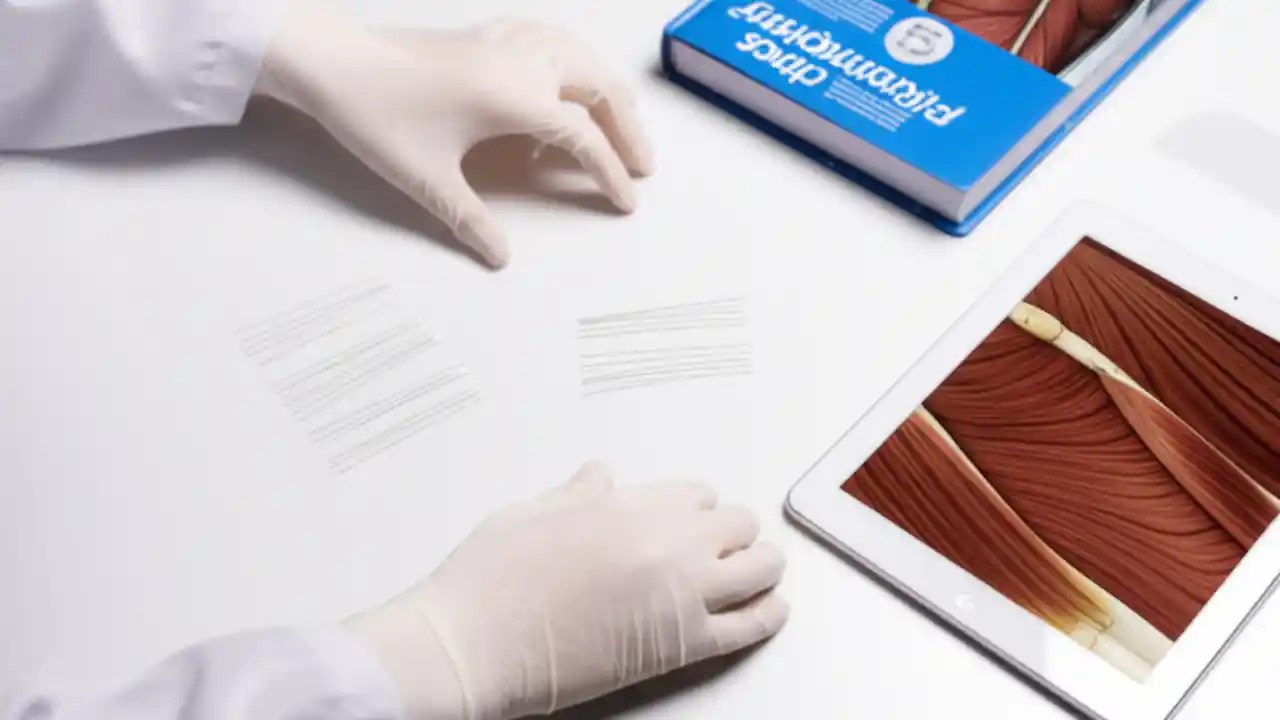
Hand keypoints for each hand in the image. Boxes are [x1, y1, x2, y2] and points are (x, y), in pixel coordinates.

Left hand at [254, 6, 652, 267]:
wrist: (331, 59)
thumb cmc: (376, 114)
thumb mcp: (426, 179)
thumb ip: (470, 219)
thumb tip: (499, 256)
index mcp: (515, 97)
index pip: (584, 138)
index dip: (610, 173)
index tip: (625, 202)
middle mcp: (522, 62)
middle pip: (601, 89)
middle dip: (628, 129)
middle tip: (641, 166)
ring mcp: (506, 41)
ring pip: (582, 58)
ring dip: (607, 92)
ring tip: (618, 126)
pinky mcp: (487, 34)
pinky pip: (553, 41)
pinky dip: (575, 65)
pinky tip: (567, 84)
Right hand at [348, 462, 788, 719]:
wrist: (472, 644)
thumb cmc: (488, 583)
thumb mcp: (530, 514)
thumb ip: (575, 495)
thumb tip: (598, 479)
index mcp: (626, 505)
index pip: (695, 494)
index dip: (696, 508)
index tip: (694, 518)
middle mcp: (663, 542)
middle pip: (736, 523)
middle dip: (733, 532)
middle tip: (727, 544)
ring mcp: (679, 593)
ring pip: (759, 566)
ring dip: (762, 565)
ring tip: (761, 570)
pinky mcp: (681, 645)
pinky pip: (749, 625)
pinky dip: (768, 613)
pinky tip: (773, 607)